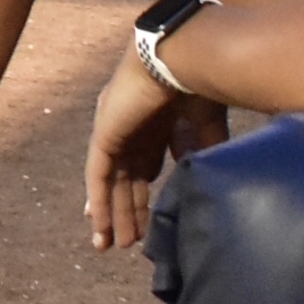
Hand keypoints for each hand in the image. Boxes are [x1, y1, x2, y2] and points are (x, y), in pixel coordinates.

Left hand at [82, 48, 226, 250]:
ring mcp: (116, 131)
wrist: (183, 59)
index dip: (142, 193)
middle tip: (128, 242)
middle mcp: (132, 129)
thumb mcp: (206, 128)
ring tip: (112, 245)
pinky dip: (98, 200)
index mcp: (156, 124)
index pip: (143, 166)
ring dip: (112, 213)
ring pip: (110, 182)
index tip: (146, 221)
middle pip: (126, 179)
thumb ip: (202, 152)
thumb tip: (202, 182)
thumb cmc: (200, 85)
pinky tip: (98, 224)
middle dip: (127, 211)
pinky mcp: (104, 135)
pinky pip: (97, 175)